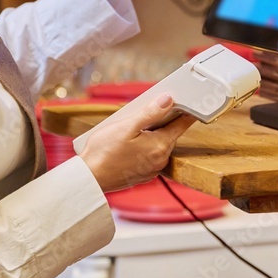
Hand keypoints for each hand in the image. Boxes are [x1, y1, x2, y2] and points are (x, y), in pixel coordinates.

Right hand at [78, 94, 195, 192]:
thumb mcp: (127, 126)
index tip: (187, 101)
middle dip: (162, 121)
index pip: (182, 124)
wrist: (90, 177)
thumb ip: (150, 113)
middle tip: (147, 110)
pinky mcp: (144, 174)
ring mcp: (153, 169)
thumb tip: (168, 100)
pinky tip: (131, 142)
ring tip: (134, 127)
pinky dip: (146, 146)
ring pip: (160, 144)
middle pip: (170, 133)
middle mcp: (161, 160)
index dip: (185, 110)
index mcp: (160, 146)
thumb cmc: (104, 151)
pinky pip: (151, 155)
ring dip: (153, 134)